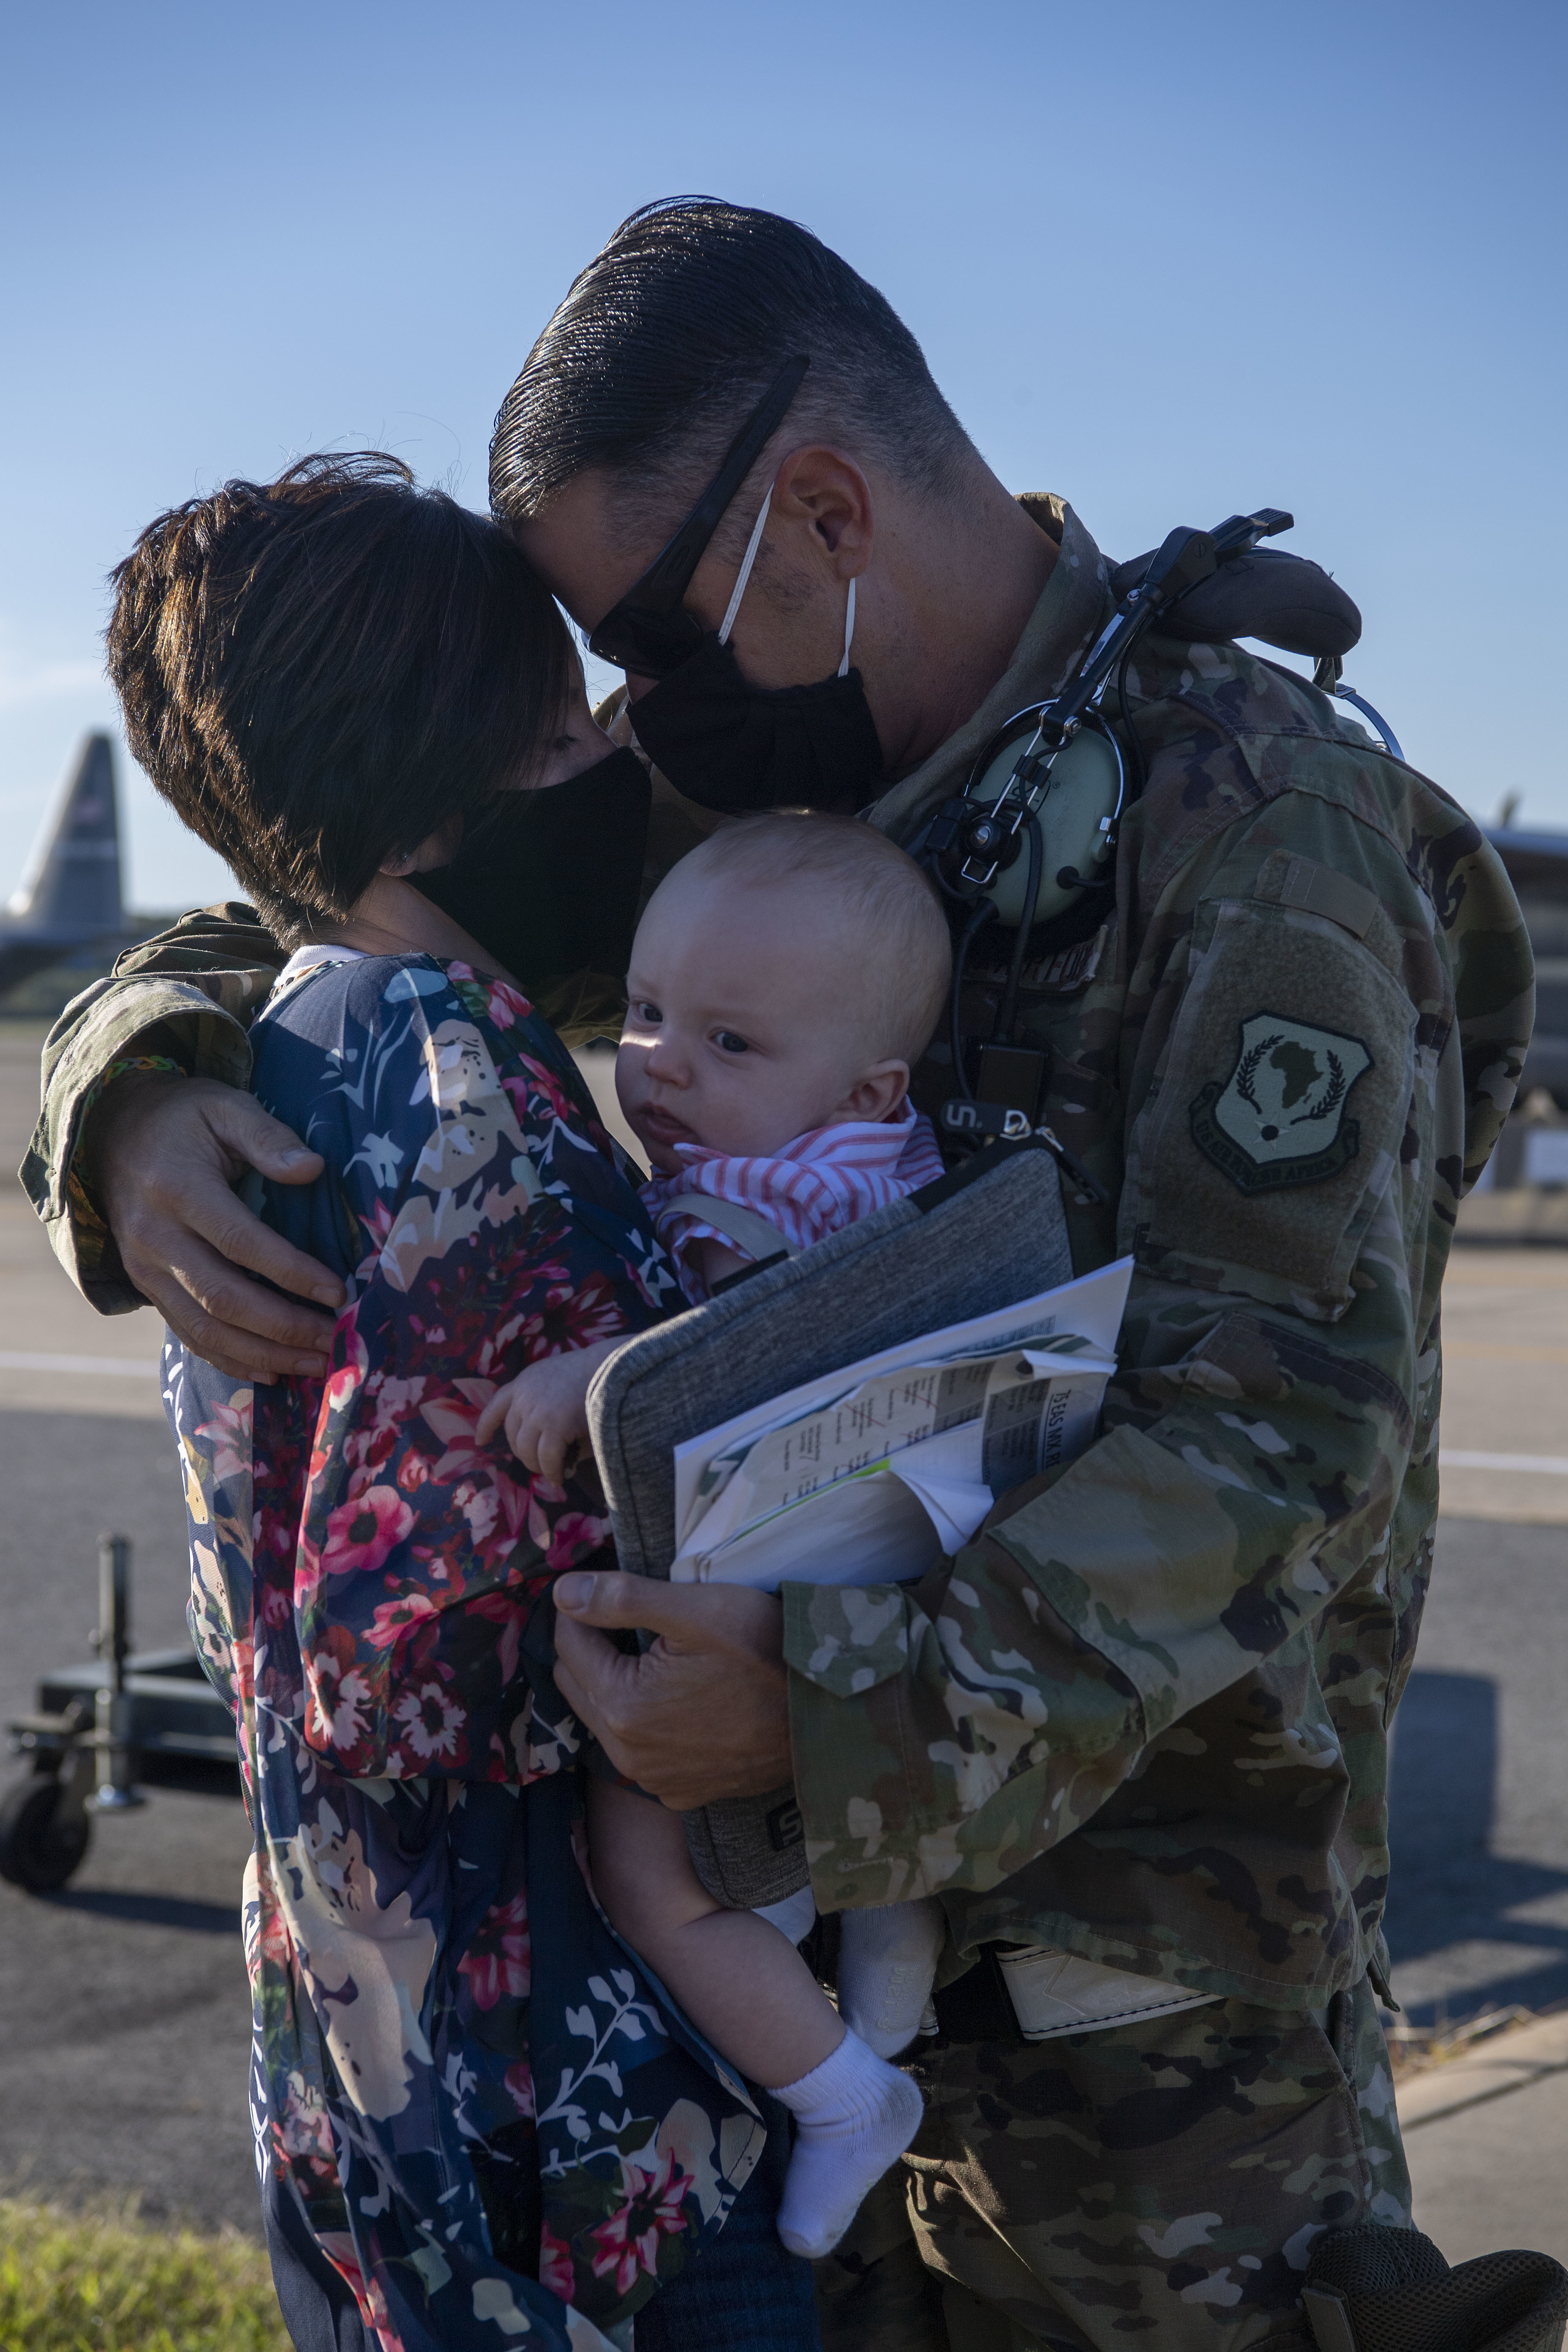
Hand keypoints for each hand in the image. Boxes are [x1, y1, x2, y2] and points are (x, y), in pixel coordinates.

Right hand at [89, 1071, 343, 1378]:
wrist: (112, 1133)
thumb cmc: (184, 1119)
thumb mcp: (225, 1107)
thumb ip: (268, 1136)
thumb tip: (312, 1169)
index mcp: (177, 1189)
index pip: (240, 1242)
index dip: (291, 1272)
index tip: (338, 1292)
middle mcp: (155, 1236)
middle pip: (222, 1297)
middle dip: (283, 1326)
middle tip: (335, 1340)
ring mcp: (145, 1268)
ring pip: (205, 1328)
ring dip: (263, 1353)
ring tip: (316, 1365)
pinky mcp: (145, 1287)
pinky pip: (187, 1334)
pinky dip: (229, 1359)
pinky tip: (272, 1372)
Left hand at [476, 1346, 607, 1483]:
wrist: (615, 1366)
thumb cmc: (595, 1374)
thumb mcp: (561, 1383)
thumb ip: (547, 1407)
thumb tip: (546, 1447)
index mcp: (524, 1382)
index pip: (496, 1405)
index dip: (486, 1425)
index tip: (481, 1441)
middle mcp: (524, 1396)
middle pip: (512, 1435)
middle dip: (524, 1453)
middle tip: (540, 1462)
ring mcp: (537, 1411)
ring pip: (526, 1451)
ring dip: (537, 1465)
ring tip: (551, 1472)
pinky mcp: (553, 1426)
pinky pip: (547, 1458)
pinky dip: (552, 1471)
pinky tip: (559, 1477)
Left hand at [552, 1571, 790, 1810]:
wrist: (828, 1715)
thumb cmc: (769, 1652)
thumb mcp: (697, 1609)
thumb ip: (622, 1599)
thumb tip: (563, 1592)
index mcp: (623, 1706)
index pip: (568, 1643)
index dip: (582, 1607)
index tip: (609, 1589)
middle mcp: (628, 1755)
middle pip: (577, 1683)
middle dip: (592, 1647)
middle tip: (633, 1620)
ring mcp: (655, 1780)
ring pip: (604, 1718)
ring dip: (615, 1684)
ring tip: (659, 1657)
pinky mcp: (682, 1792)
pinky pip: (639, 1750)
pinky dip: (644, 1722)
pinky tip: (680, 1699)